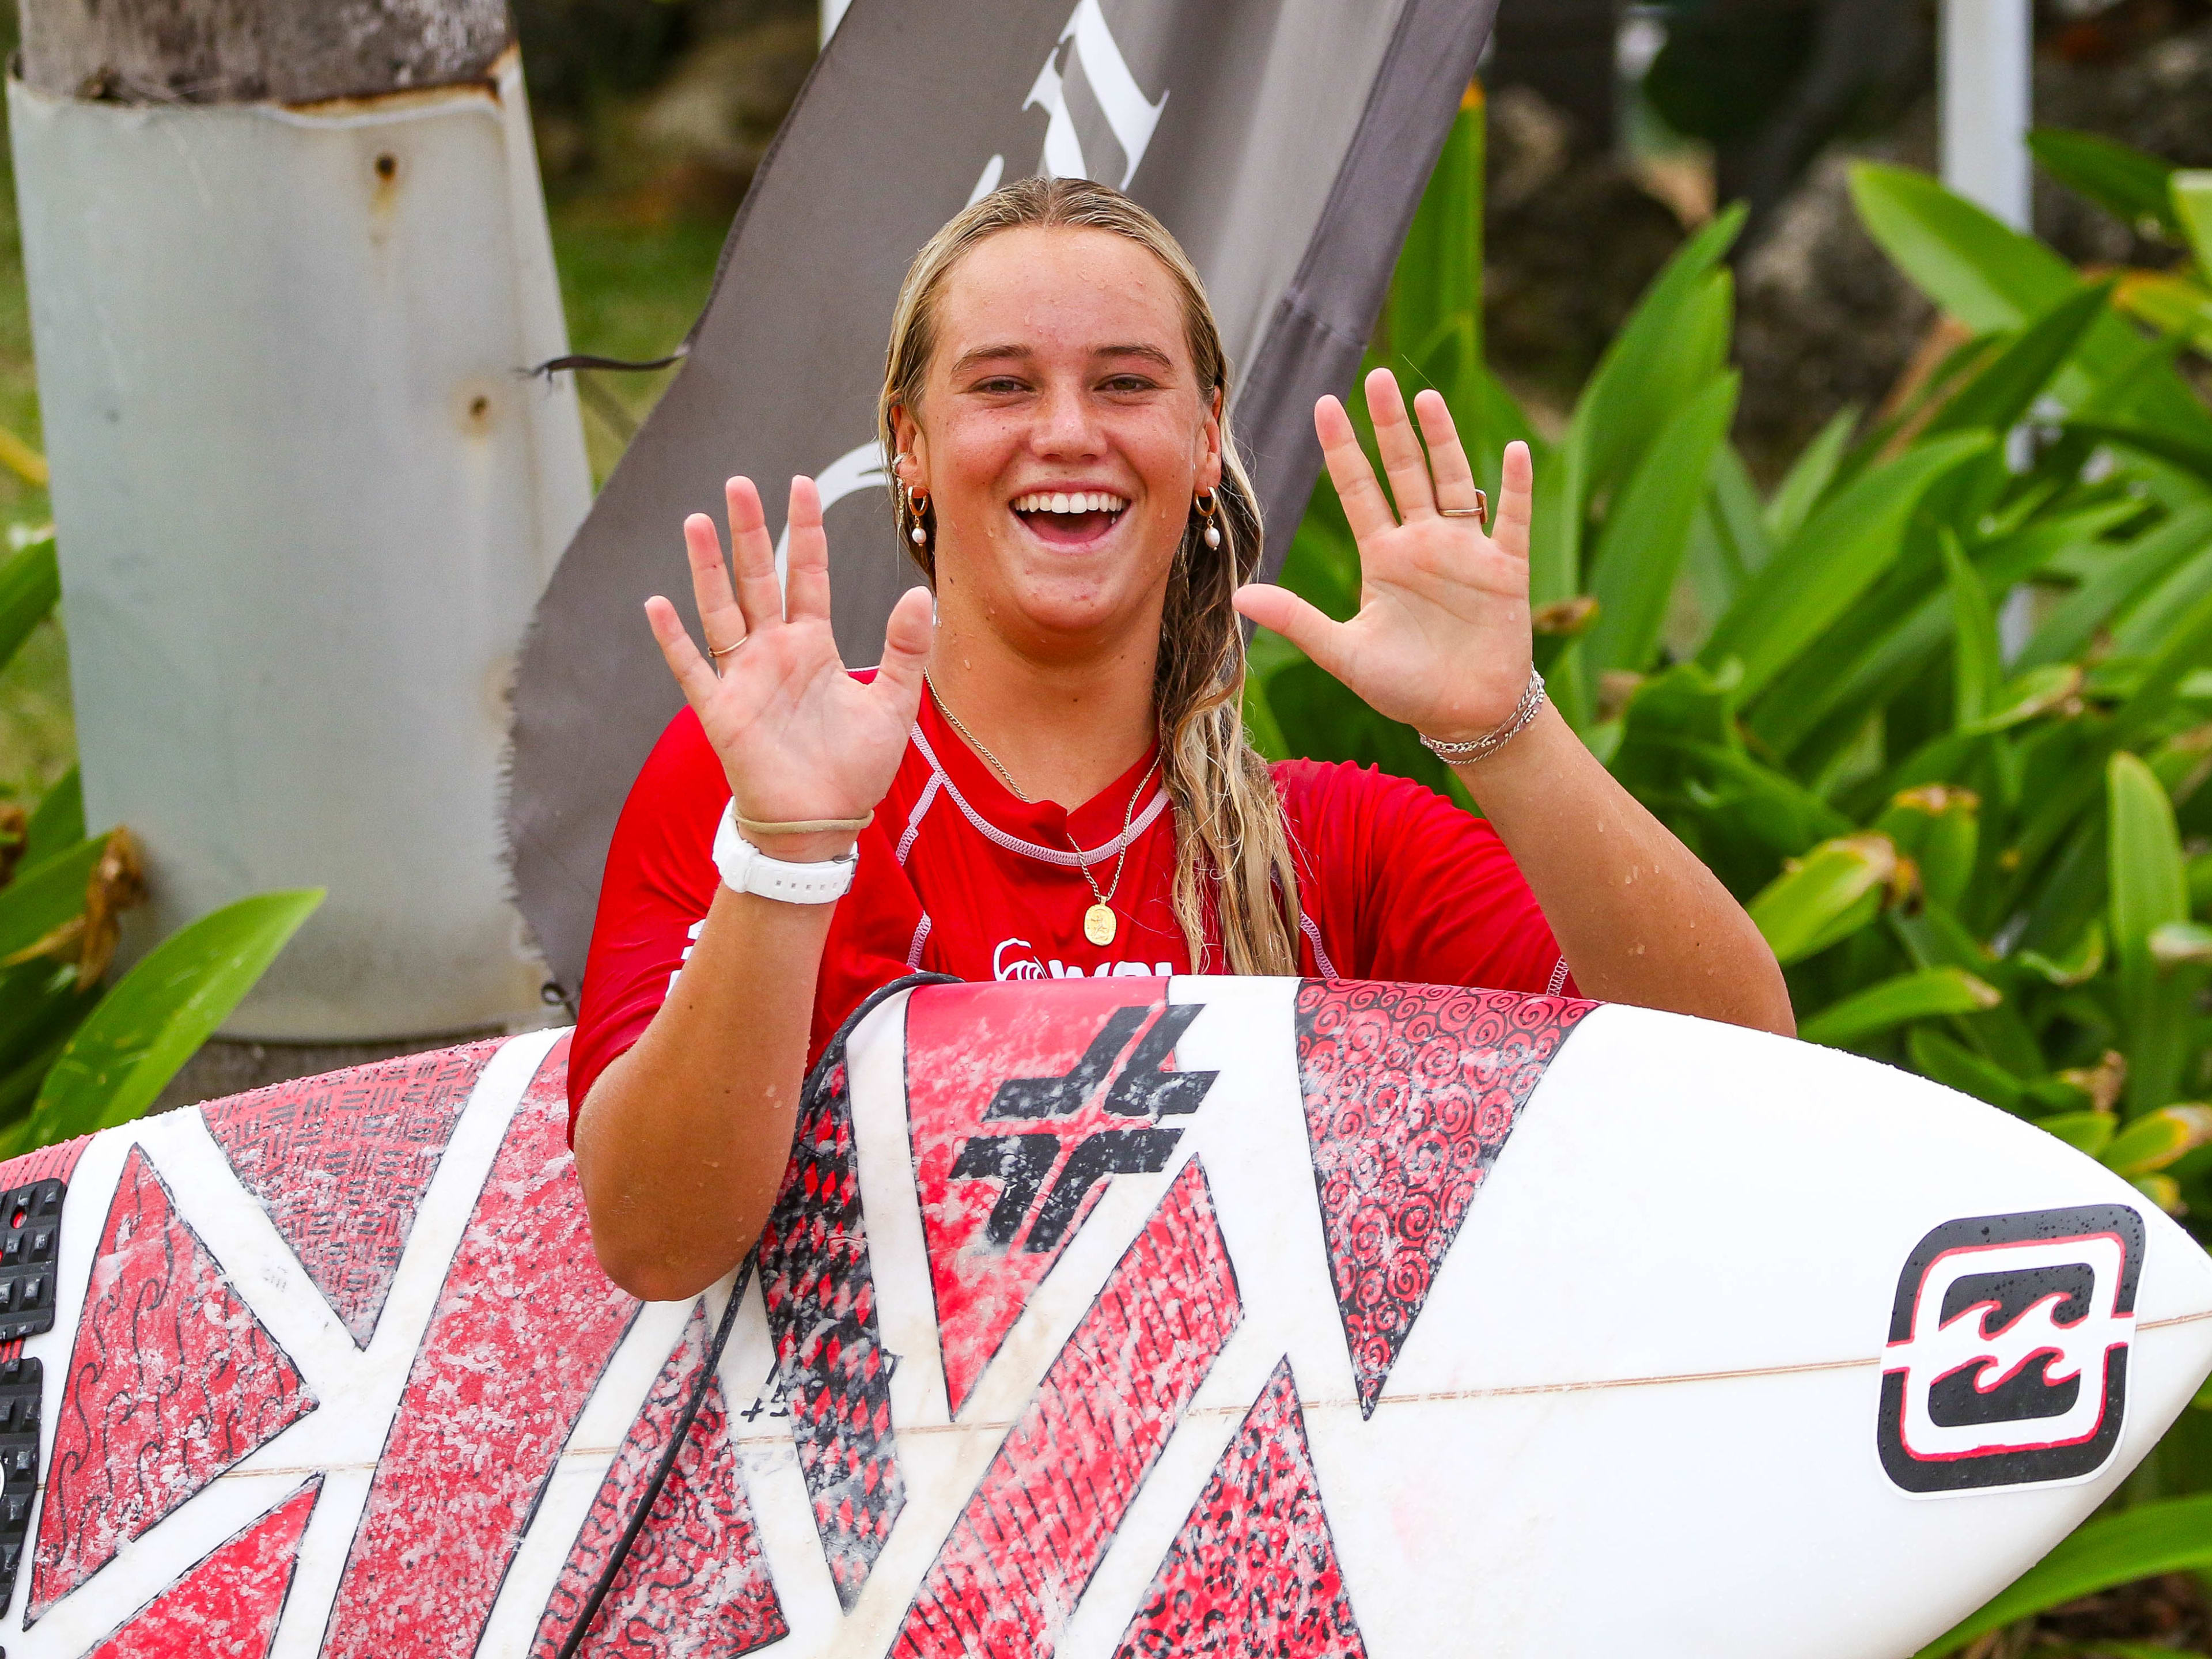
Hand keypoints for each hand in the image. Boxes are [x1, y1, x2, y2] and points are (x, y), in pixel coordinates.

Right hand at [645, 475, 932, 858]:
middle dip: (748, 532)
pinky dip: (674, 639)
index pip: (806, 574)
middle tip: (739, 482)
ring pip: (721, 610)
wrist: (824, 823)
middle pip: (757, 579)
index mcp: (814, 645)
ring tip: (698, 521)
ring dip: (708, 568)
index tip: (800, 485)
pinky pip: (693, 669)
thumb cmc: (855, 768)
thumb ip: (904, 650)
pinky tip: (658, 603)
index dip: (803, 531)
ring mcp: (744, 678)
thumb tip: (919, 596)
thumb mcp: (893, 705)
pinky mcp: (722, 712)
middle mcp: (774, 652)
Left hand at [1233, 368, 1532, 743]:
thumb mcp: (1344, 654)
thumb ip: (1298, 620)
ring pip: (1453, 482)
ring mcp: (1465, 552)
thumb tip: (1239, 594)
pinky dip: (1512, 489)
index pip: (1358, 489)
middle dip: (1390, 426)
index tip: (1323, 404)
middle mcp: (1422, 543)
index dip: (1343, 449)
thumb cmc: (1404, 687)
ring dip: (1443, 442)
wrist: (1464, 716)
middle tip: (1377, 377)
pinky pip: (1512, 520)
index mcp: (1383, 557)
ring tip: (1427, 399)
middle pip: (1404, 471)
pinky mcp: (1505, 570)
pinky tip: (1512, 452)